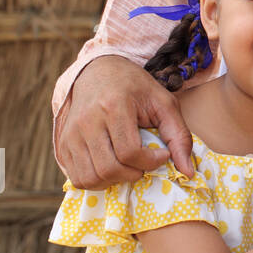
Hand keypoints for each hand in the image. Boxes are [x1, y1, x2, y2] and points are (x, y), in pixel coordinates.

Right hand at [56, 55, 194, 188]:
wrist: (99, 71)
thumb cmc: (136, 88)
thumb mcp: (164, 103)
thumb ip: (179, 136)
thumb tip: (188, 173)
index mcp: (114, 106)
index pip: (129, 152)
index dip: (150, 162)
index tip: (162, 155)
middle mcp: (87, 122)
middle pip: (108, 168)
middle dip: (134, 174)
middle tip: (145, 163)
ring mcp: (71, 134)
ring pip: (90, 177)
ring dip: (115, 180)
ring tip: (129, 167)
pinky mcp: (63, 144)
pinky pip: (77, 178)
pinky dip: (97, 181)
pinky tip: (112, 167)